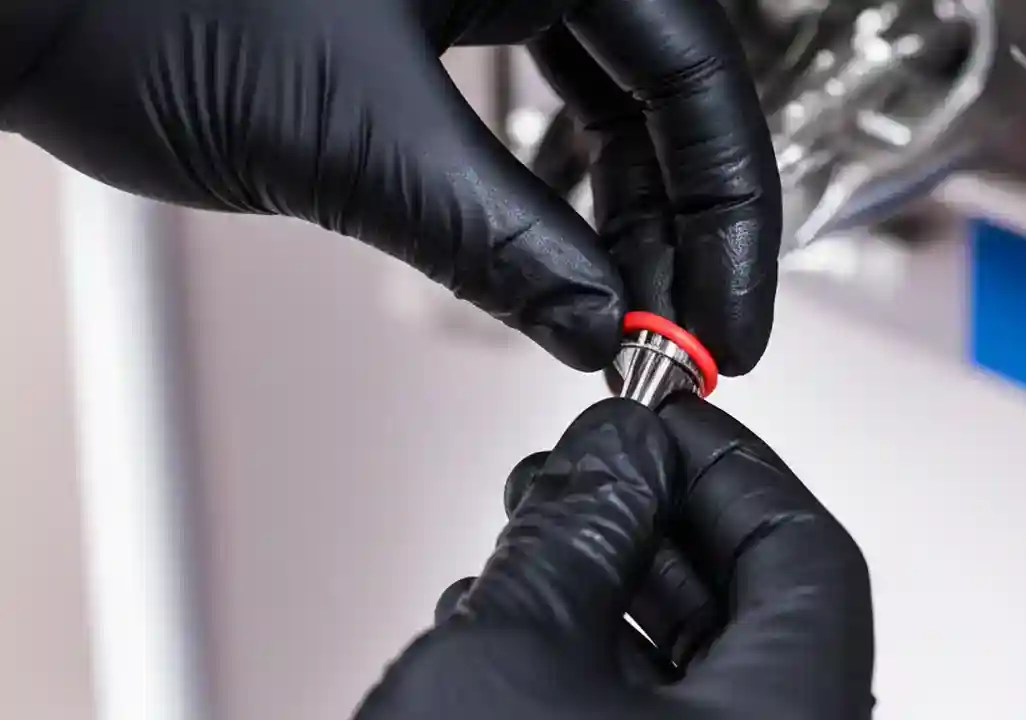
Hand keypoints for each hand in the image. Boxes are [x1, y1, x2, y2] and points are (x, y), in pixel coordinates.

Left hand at [1, 0, 780, 373]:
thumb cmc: (144, 6)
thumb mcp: (361, 140)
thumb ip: (503, 240)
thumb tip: (599, 324)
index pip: (694, 67)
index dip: (728, 208)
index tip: (727, 319)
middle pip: (664, 92)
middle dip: (681, 227)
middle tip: (681, 339)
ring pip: (607, 106)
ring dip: (626, 223)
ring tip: (627, 326)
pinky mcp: (441, 21)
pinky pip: (538, 112)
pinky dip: (558, 198)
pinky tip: (567, 271)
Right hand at [353, 397, 874, 718]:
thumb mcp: (515, 649)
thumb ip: (578, 527)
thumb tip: (616, 448)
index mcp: (789, 717)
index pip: (803, 549)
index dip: (727, 459)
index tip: (663, 415)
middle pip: (749, 600)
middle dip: (651, 516)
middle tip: (586, 471)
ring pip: (693, 662)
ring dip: (610, 583)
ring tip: (534, 535)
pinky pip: (653, 714)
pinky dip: (594, 656)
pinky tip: (517, 623)